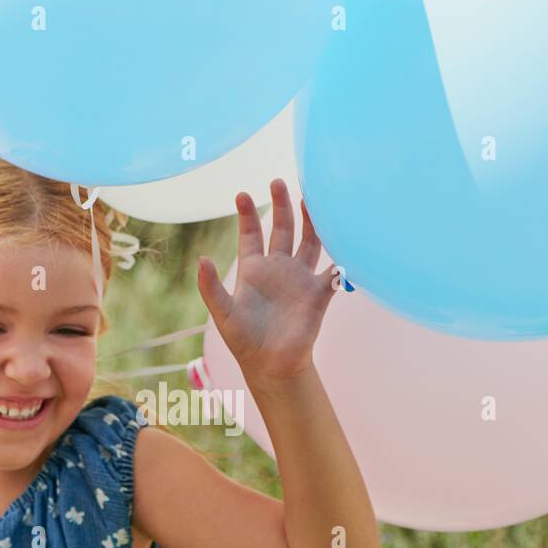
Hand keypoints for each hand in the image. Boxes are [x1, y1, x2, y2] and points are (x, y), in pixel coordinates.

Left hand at [196, 179, 340, 391]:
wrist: (271, 365)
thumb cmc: (244, 340)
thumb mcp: (222, 313)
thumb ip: (211, 287)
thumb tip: (201, 259)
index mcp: (253, 269)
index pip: (251, 234)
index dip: (247, 214)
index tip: (242, 194)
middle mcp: (278, 268)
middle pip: (282, 228)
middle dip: (280, 205)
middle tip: (278, 181)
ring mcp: (300, 279)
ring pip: (309, 241)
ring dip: (310, 221)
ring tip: (310, 196)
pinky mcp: (318, 294)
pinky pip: (333, 272)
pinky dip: (341, 259)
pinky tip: (346, 241)